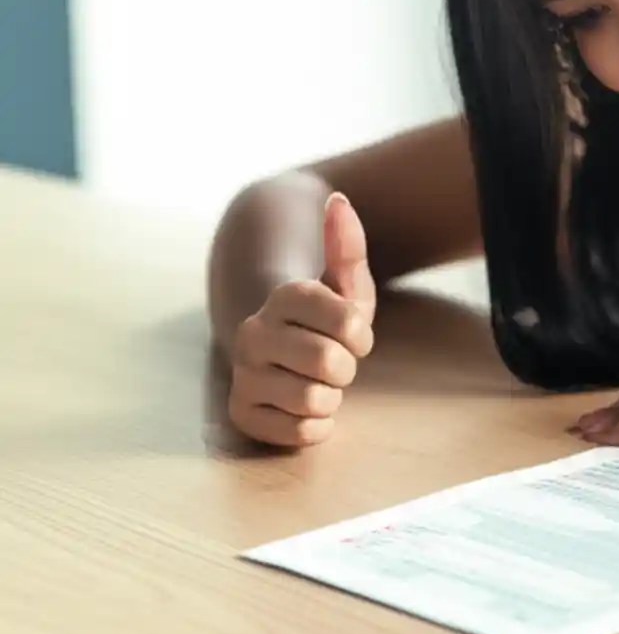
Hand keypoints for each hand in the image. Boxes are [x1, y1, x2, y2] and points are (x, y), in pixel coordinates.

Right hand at [227, 193, 376, 445]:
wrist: (281, 350)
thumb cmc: (325, 317)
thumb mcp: (345, 283)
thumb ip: (346, 244)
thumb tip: (337, 201)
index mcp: (284, 296)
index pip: (348, 323)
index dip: (361, 335)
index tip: (351, 334)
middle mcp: (255, 331)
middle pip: (332, 364)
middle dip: (346, 367)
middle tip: (333, 360)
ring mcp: (244, 373)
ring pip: (315, 400)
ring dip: (331, 396)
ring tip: (316, 381)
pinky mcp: (242, 412)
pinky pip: (301, 432)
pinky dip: (315, 424)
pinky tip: (302, 405)